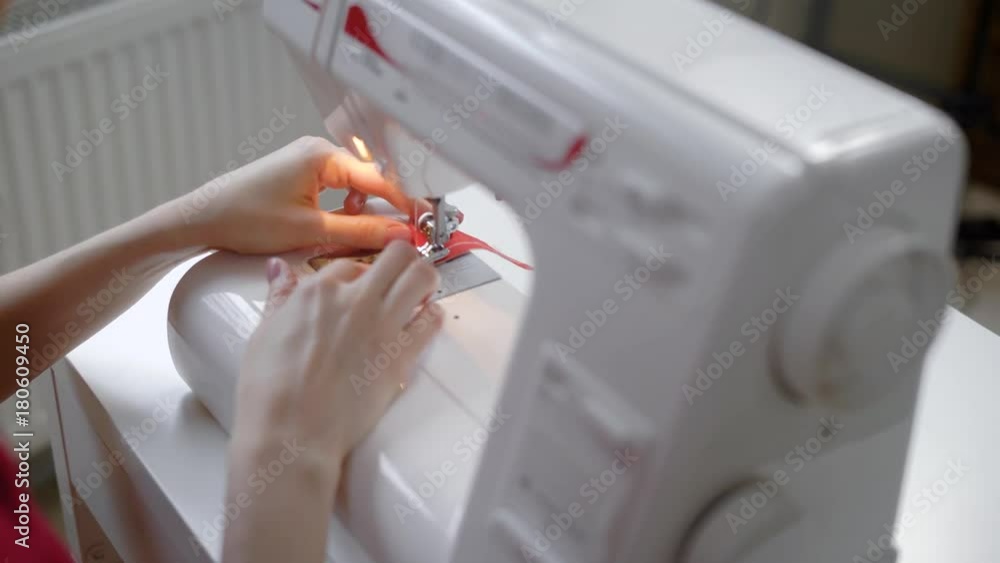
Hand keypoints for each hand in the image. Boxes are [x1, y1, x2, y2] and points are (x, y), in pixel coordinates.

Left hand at [181, 136, 415, 253]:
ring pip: (354, 188)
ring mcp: (309, 163)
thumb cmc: (245, 218)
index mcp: (323, 156)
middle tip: (404, 235)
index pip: (380, 178)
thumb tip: (399, 236)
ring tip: (366, 237)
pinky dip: (346, 212)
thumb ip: (360, 233)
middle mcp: (318, 152)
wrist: (201, 219)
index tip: (425, 223)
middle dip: (387, 209)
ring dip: (364, 213)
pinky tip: (342, 230)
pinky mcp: (301, 177)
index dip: (405, 203)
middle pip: (370, 181)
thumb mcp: (310, 231)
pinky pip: (338, 192)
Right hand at [231, 241, 442, 483]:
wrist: (291, 432)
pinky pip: (431, 321)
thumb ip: (280, 297)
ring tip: (424, 287)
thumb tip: (278, 271)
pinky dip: (434, 315)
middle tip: (404, 270)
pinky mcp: (401, 355)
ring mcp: (381, 325)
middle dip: (403, 258)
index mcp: (318, 292)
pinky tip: (428, 318)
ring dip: (426, 277)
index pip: (350, 263)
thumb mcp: (264, 333)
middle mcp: (354, 300)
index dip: (360, 272)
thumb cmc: (272, 392)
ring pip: (421, 277)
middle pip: (396, 256)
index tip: (364, 281)